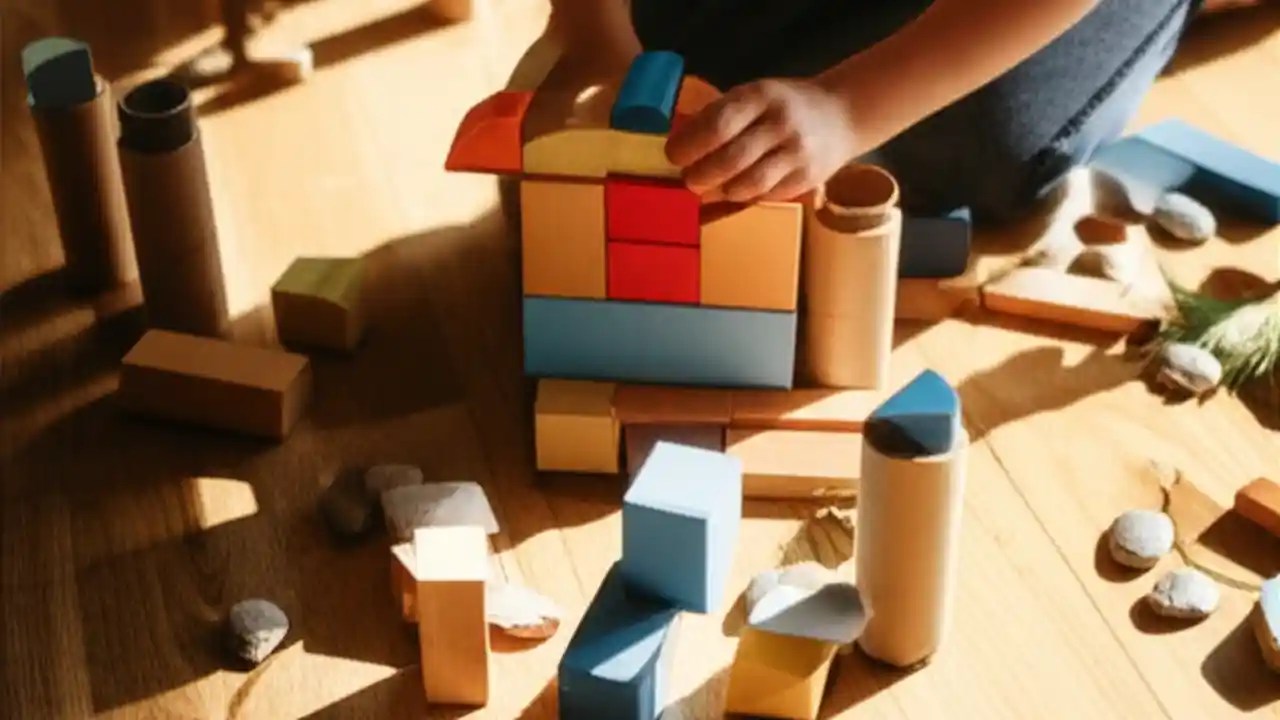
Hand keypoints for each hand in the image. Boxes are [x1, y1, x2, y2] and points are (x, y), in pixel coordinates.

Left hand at [665, 78, 860, 202]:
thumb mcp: (754, 95)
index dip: (690, 144)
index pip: (719, 124)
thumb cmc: (783, 106)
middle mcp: (781, 123)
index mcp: (761, 96)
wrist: (842, 115)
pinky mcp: (807, 179)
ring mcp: (797, 154)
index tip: (673, 155)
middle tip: (688, 179)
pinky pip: (766, 196)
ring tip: (711, 187)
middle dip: (700, 175)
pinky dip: (744, 197)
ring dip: (721, 191)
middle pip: (731, 159)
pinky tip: (736, 190)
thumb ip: (720, 115)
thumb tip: (678, 144)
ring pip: (748, 184)